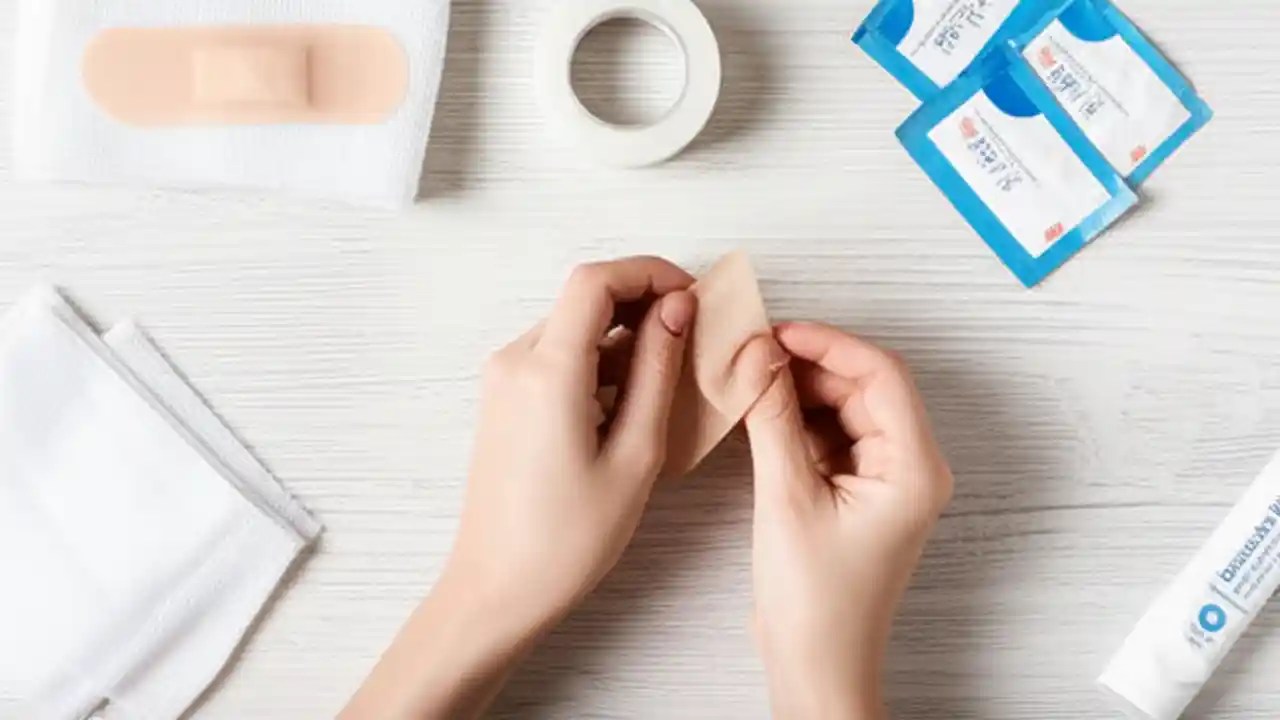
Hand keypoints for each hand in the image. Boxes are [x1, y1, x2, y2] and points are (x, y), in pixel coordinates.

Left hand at [448, 255, 699, 629]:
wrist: (497, 588)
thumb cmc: (567, 539)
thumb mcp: (635, 455)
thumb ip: (658, 372)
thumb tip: (676, 310)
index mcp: (546, 371)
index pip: (596, 281)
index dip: (650, 273)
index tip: (692, 295)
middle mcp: (515, 363)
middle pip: (584, 298)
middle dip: (643, 303)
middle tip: (693, 336)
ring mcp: (504, 381)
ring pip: (573, 327)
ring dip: (623, 336)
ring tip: (670, 379)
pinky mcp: (504, 400)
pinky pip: (557, 357)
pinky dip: (598, 362)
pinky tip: (630, 403)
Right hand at [744, 322, 953, 719]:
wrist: (816, 665)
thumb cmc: (815, 603)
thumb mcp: (786, 498)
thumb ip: (773, 418)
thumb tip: (758, 356)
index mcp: (913, 468)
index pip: (881, 375)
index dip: (828, 343)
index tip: (778, 331)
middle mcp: (911, 467)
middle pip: (865, 386)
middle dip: (810, 364)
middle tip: (754, 351)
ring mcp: (886, 480)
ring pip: (846, 408)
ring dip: (802, 390)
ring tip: (751, 378)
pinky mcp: (861, 491)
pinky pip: (833, 435)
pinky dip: (799, 419)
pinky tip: (761, 410)